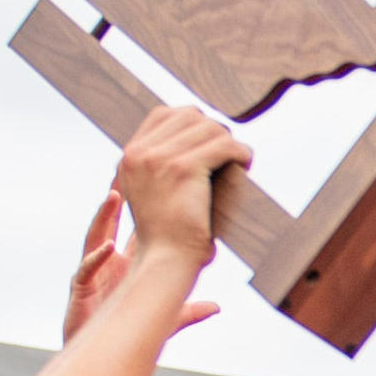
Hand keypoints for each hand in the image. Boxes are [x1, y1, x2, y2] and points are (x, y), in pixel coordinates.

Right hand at [65, 189, 222, 344]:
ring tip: (115, 194)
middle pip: (118, 223)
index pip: (142, 231)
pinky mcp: (80, 288)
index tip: (167, 188)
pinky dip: (96, 259)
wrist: (97, 353)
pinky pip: (86, 269)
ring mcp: (94, 272)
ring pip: (97, 236)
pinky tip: (106, 249)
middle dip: (126, 198)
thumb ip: (189, 312)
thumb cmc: (127, 334)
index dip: (152, 211)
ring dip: (105, 216)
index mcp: (130, 265)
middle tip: (137, 171)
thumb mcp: (164, 321)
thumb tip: (217, 306)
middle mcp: (111, 263)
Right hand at [108, 106, 250, 288]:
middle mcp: (140, 153)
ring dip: (230, 142)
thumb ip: (162, 162)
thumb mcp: (153, 191)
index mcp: (130, 156)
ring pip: (208, 128)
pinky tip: (246, 164)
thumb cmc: (169, 234)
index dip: (193, 123)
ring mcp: (159, 159)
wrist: (166, 261)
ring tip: (239, 159)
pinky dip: (240, 152)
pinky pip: (222, 145)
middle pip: (189, 116)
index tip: (211, 141)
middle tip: (229, 151)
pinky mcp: (182, 169)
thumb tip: (197, 133)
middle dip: (214, 130)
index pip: (164, 114)